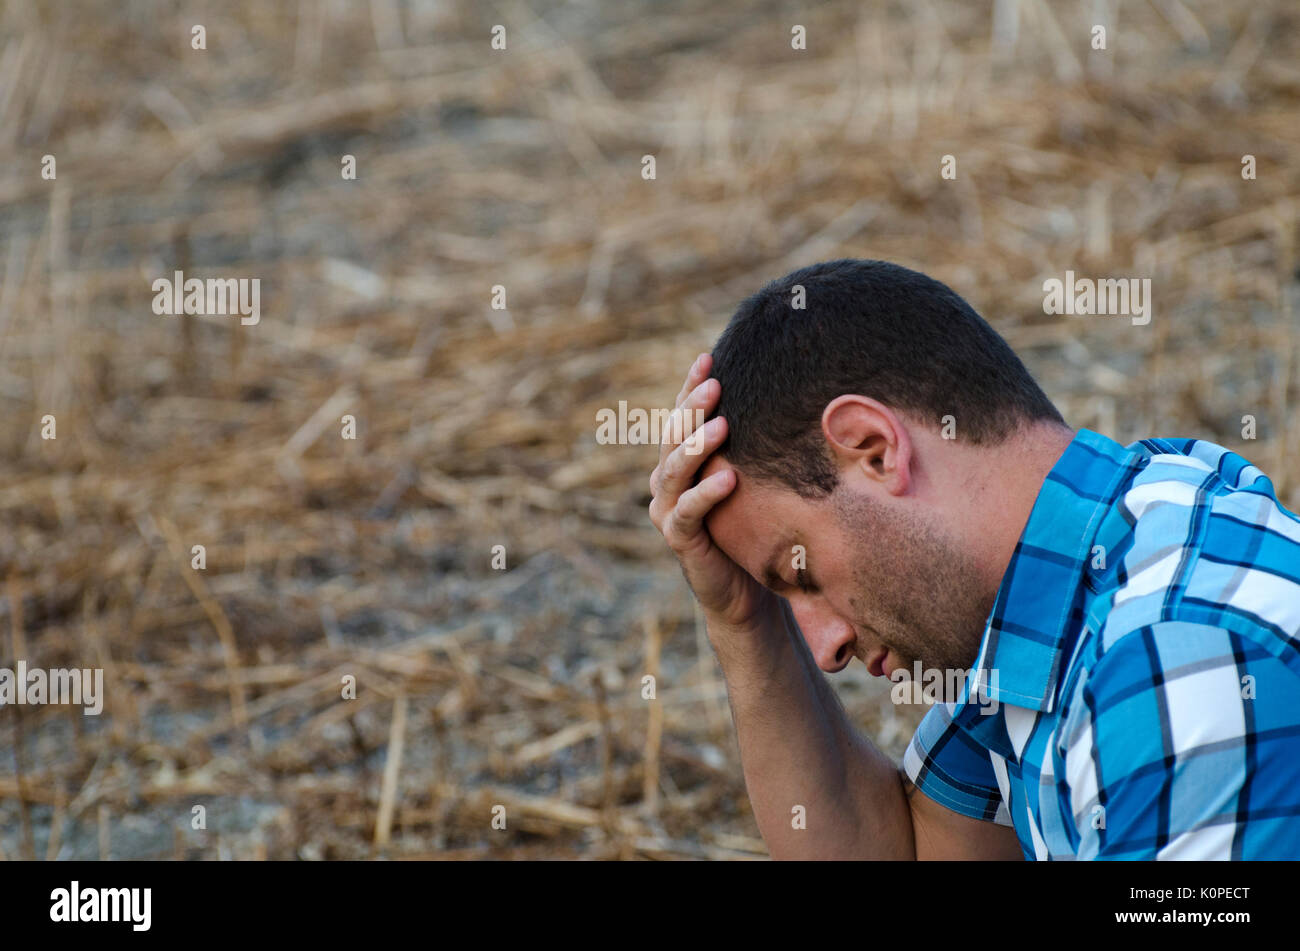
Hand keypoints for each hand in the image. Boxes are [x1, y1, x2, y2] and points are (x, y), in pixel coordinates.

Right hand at [648, 353, 778, 633]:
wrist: (746, 594)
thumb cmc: (752, 530)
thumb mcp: (752, 482)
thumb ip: (752, 448)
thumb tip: (785, 399)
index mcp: (679, 464)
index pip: (680, 417)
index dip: (689, 388)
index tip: (708, 357)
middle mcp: (666, 483)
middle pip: (672, 436)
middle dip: (691, 408)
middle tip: (715, 384)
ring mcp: (668, 511)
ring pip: (674, 470)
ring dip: (696, 445)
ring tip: (721, 425)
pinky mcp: (679, 539)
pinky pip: (688, 512)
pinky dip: (706, 494)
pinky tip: (728, 477)